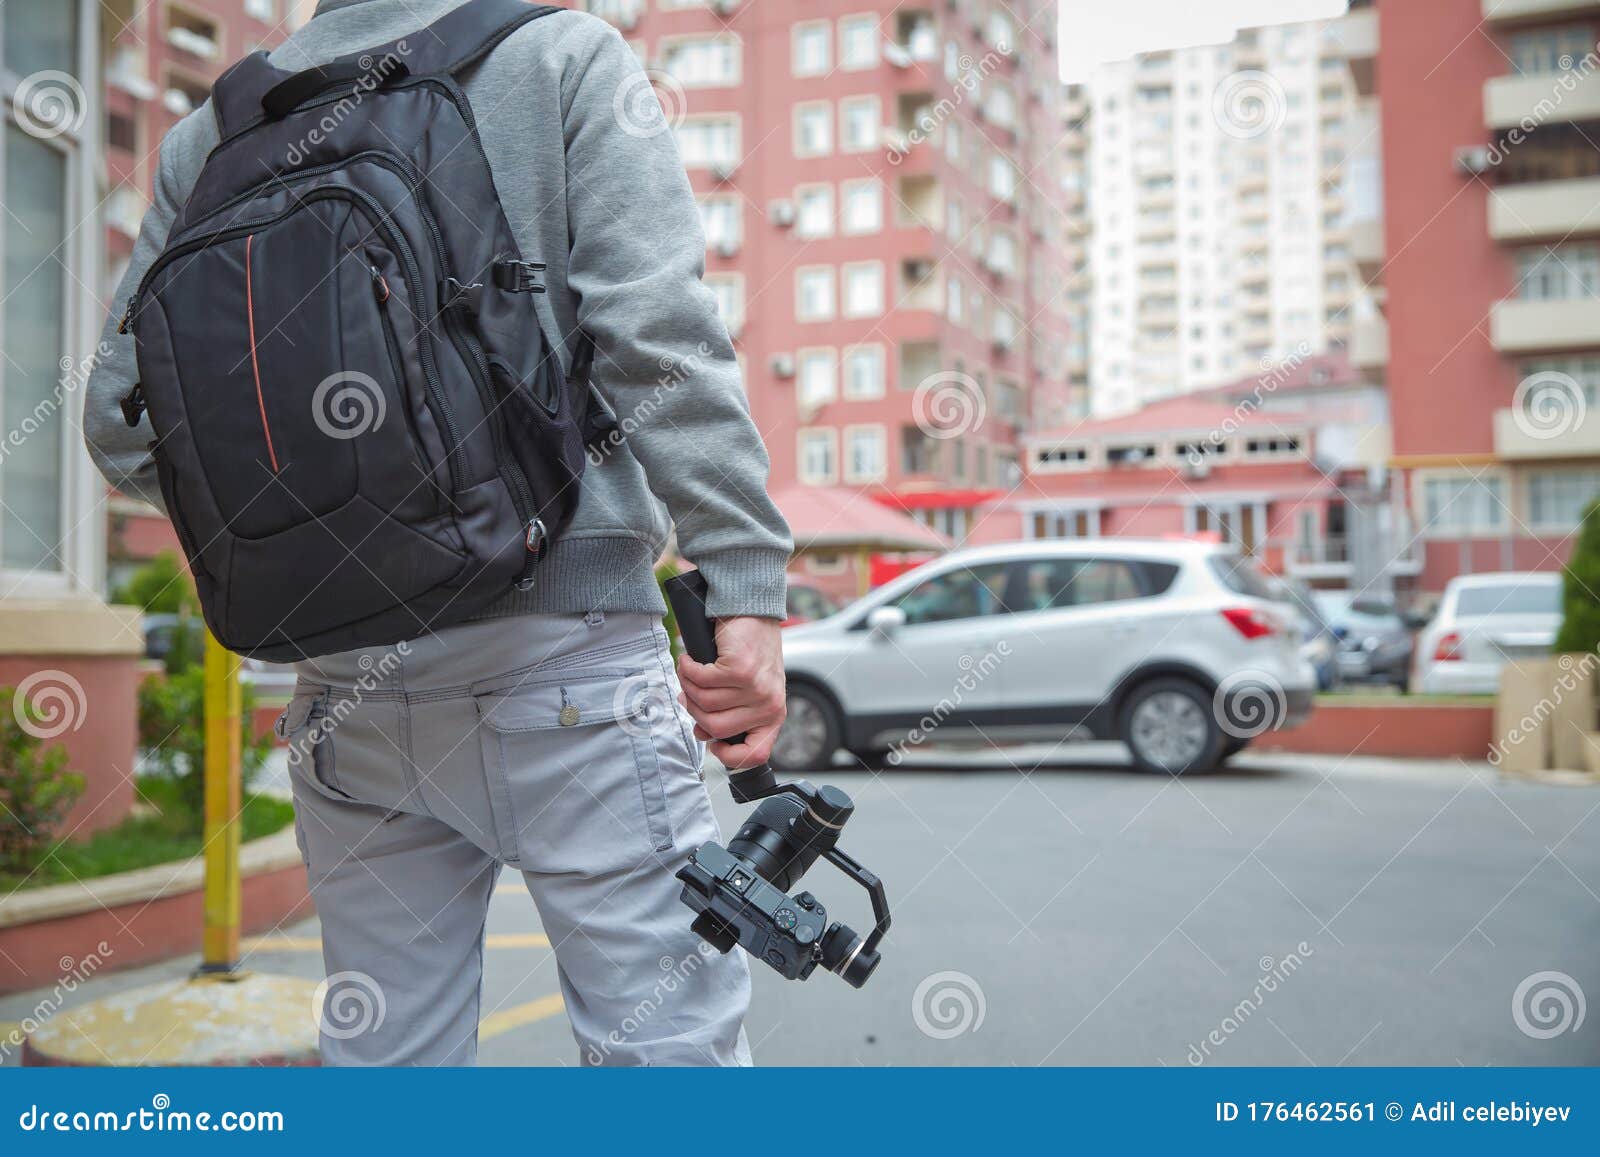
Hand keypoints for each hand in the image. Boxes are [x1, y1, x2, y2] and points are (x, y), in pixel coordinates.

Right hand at [676, 616, 785, 768]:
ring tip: (689, 672)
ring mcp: (756, 687)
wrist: (756, 613)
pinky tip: (690, 660)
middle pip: (716, 727)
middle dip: (695, 710)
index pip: (756, 755)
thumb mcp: (749, 691)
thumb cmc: (751, 652)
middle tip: (689, 693)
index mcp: (774, 715)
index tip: (711, 742)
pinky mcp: (741, 669)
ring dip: (688, 685)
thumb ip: (730, 714)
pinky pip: (701, 680)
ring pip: (705, 702)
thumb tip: (703, 733)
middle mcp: (769, 705)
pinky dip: (688, 669)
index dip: (728, 756)